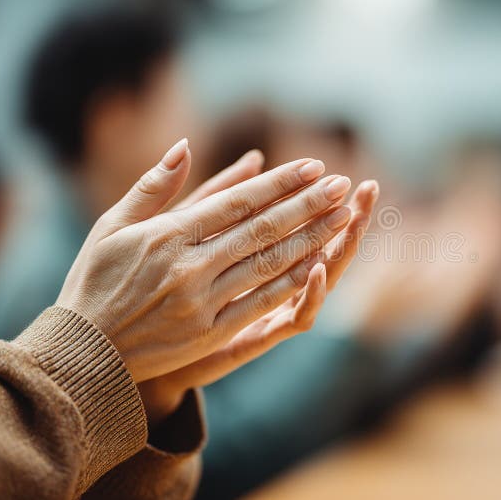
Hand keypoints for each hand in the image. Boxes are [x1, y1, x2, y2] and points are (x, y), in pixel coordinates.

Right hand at [57, 138, 352, 382]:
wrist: (81, 352)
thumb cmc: (93, 281)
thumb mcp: (112, 225)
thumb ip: (153, 186)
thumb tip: (185, 146)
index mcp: (166, 235)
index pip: (237, 201)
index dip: (279, 183)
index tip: (313, 167)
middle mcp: (188, 266)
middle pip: (262, 229)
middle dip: (308, 205)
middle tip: (344, 186)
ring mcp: (202, 302)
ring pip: (269, 265)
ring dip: (312, 240)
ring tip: (344, 219)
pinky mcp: (209, 333)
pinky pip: (260, 303)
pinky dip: (293, 284)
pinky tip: (320, 265)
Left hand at [137, 176, 379, 424]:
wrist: (131, 346)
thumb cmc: (157, 283)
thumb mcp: (184, 231)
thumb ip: (218, 196)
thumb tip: (254, 155)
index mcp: (258, 252)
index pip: (299, 219)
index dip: (320, 196)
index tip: (340, 173)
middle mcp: (271, 282)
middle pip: (322, 246)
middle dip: (347, 218)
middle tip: (369, 191)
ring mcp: (268, 311)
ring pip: (318, 280)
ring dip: (340, 251)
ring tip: (353, 220)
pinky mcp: (255, 337)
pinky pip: (295, 319)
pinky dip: (309, 296)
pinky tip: (317, 269)